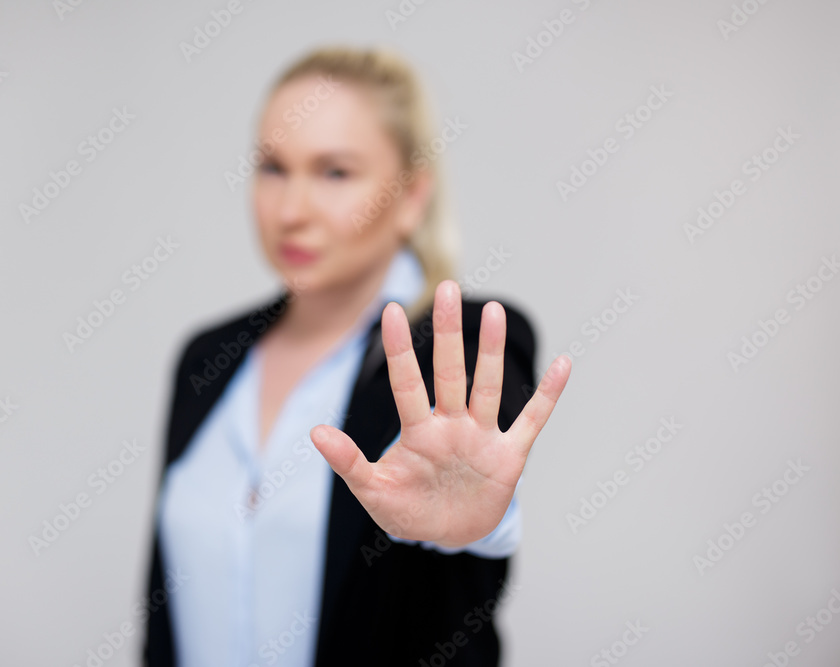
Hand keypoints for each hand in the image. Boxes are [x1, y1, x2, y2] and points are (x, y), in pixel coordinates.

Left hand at [310, 280, 570, 547]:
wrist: (449, 536)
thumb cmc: (408, 510)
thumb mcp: (374, 491)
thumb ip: (349, 462)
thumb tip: (315, 432)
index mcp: (418, 432)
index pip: (407, 384)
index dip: (400, 350)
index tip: (391, 311)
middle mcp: (451, 425)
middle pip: (450, 373)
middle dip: (448, 333)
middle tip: (446, 288)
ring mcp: (481, 437)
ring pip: (488, 386)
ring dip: (491, 351)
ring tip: (491, 310)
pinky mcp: (509, 456)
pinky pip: (533, 420)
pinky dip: (548, 395)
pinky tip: (563, 363)